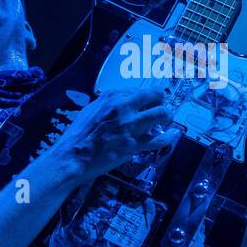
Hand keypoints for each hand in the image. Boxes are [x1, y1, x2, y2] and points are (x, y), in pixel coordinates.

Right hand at [51, 87, 178, 182]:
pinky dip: (168, 137)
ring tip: (165, 118)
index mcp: (112, 97)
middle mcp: (124, 108)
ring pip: (160, 114)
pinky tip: (173, 134)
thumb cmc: (78, 135)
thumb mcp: (91, 110)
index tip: (149, 99)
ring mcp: (131, 126)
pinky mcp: (134, 145)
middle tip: (161, 106)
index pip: (139, 90)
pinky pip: (158, 139)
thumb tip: (123, 102)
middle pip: (155, 96)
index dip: (146, 96)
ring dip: (165, 116)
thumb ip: (109, 104)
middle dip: (161, 101)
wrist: (73, 156)